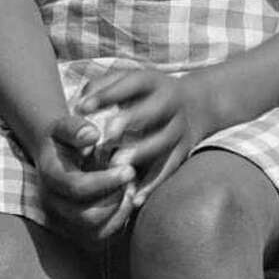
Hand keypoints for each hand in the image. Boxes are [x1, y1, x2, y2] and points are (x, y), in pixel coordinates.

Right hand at [35, 115, 135, 244]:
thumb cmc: (66, 139)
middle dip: (115, 199)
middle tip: (132, 180)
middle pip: (86, 216)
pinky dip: (118, 222)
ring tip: (130, 189)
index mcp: (50, 176)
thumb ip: (76, 127)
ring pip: (95, 231)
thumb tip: (92, 135)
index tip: (129, 169)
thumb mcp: (65, 126)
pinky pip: (101, 238)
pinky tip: (125, 201)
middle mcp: (53, 203)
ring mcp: (63, 220)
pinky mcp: (76, 231)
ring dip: (119, 212)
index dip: (107, 181)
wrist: (57, 156)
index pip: (77, 188)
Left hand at [78, 66, 213, 205]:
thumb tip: (79, 105)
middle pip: (153, 110)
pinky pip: (169, 168)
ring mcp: (180, 128)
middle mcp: (171, 102)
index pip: (131, 83)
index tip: (82, 108)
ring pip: (163, 141)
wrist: (198, 103)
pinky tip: (134, 197)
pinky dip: (153, 183)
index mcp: (153, 81)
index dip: (107, 94)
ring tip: (117, 164)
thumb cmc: (147, 94)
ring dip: (141, 152)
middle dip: (131, 120)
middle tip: (108, 134)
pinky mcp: (184, 150)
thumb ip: (102, 87)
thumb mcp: (129, 80)